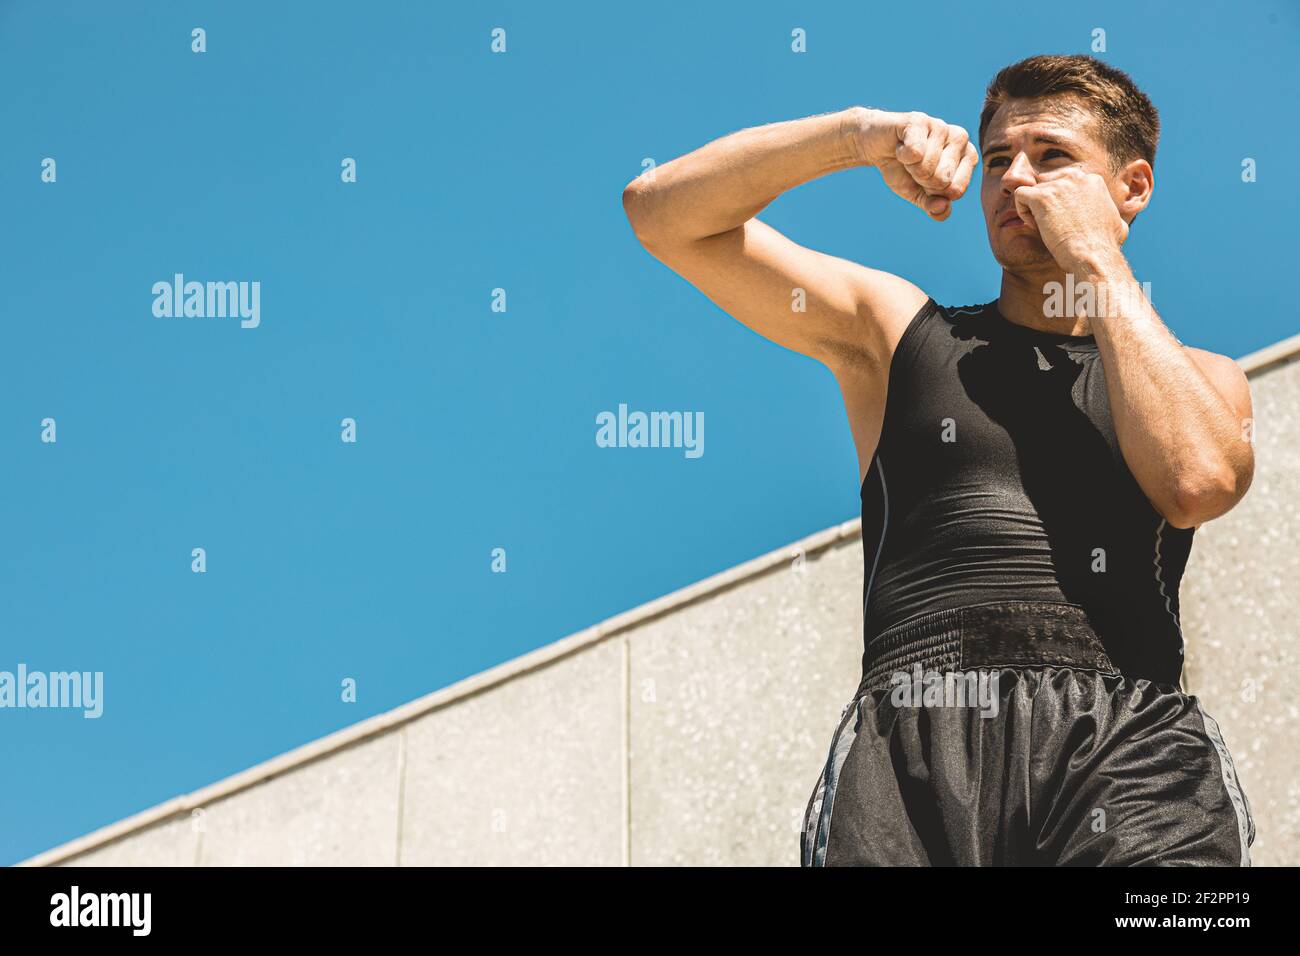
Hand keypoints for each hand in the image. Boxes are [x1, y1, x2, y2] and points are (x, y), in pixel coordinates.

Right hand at [848, 108, 978, 221]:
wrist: (877, 148)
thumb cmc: (903, 170)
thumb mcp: (919, 195)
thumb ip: (935, 208)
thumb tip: (943, 208)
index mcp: (968, 157)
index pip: (956, 190)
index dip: (934, 192)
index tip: (925, 179)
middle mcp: (960, 139)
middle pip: (942, 180)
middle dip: (921, 180)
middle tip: (914, 166)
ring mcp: (941, 127)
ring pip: (926, 167)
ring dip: (909, 167)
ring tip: (907, 155)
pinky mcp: (920, 120)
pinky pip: (914, 153)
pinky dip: (901, 156)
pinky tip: (900, 146)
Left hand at [1012, 168, 1128, 269]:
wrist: (1093, 253)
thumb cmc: (1105, 245)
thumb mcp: (1117, 223)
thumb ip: (1110, 214)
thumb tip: (1115, 220)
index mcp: (1093, 180)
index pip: (1065, 183)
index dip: (1061, 202)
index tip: (1065, 220)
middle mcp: (1076, 177)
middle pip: (1048, 184)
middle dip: (1046, 203)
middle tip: (1052, 224)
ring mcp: (1058, 185)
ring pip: (1033, 190)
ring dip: (1034, 209)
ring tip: (1044, 228)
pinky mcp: (1041, 196)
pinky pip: (1020, 194)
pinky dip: (1022, 210)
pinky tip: (1034, 225)